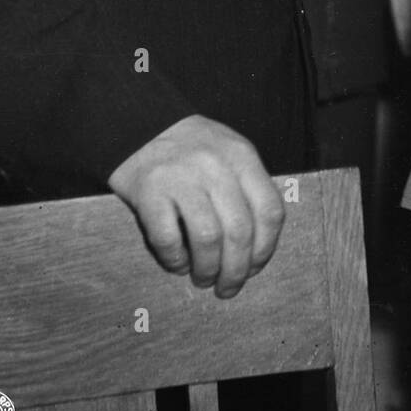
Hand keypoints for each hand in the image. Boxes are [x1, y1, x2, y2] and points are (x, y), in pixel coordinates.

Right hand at [107, 115, 284, 297]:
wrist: (140, 123)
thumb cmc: (192, 147)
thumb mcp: (230, 152)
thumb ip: (248, 187)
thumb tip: (259, 247)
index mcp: (242, 156)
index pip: (270, 211)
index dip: (266, 249)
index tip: (255, 267)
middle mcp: (215, 165)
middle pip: (240, 231)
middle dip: (237, 270)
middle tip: (228, 287)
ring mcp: (181, 177)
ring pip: (207, 239)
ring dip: (208, 270)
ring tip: (203, 278)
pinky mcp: (149, 191)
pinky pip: (168, 238)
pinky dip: (175, 260)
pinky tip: (177, 263)